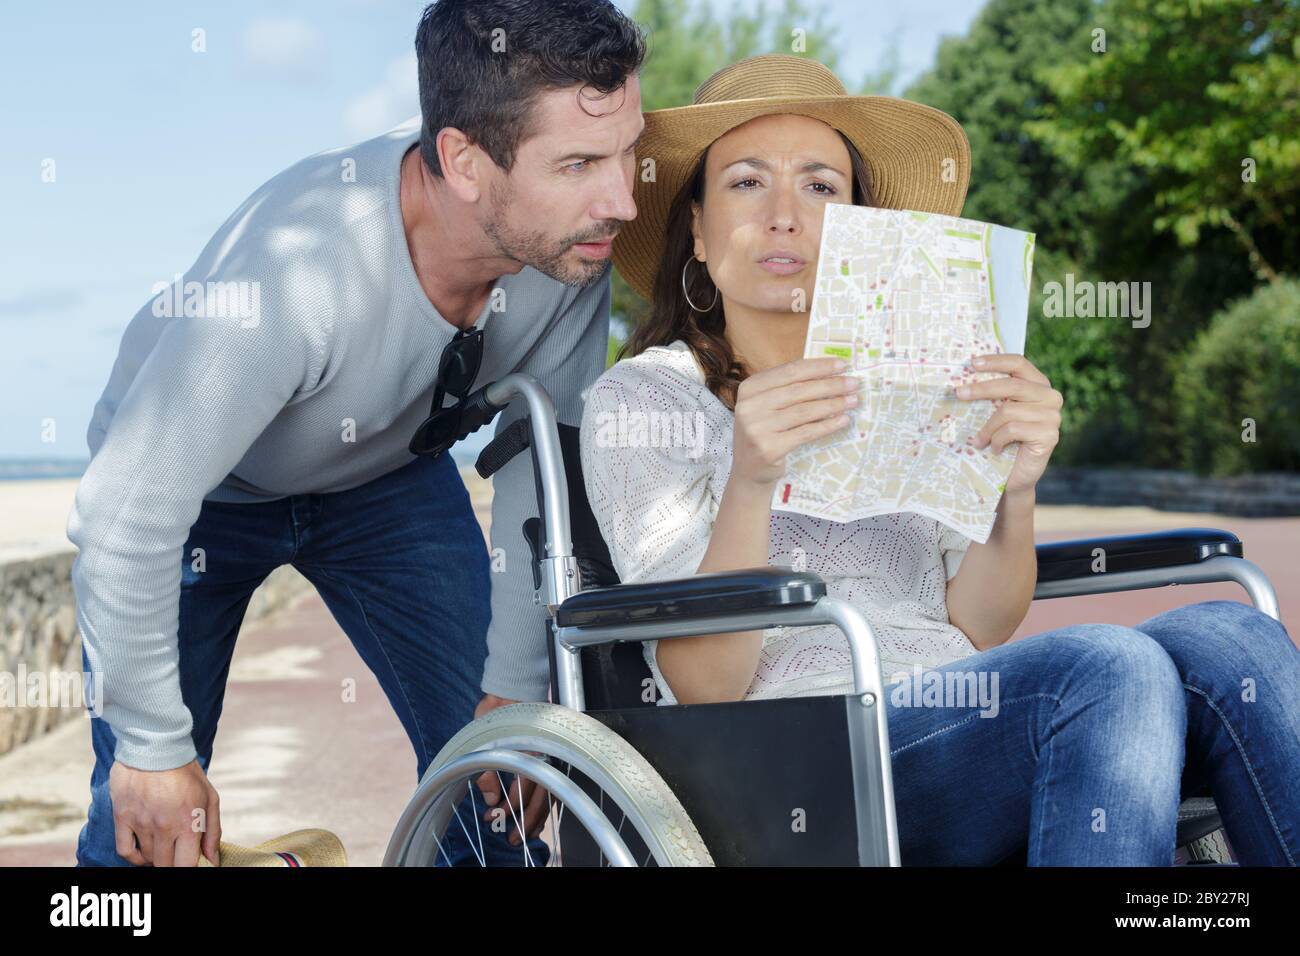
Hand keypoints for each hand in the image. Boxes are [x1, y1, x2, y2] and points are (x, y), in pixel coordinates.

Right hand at [109, 758, 220, 865]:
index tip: (193, 864)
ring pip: (147, 859)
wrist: (156, 746)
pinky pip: (125, 851)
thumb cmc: (186, 772)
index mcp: (188, 822)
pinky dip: (134, 858)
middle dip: (175, 864)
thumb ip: (212, 831)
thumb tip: (212, 860)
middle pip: (166, 866)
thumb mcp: (209, 797)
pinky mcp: (121, 817)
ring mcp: (140, 823)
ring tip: (166, 846)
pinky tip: (144, 853)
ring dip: (157, 858)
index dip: (192, 869)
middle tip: (179, 854)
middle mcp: (164, 827)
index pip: (187, 866)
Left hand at [473, 694, 549, 846]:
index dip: (509, 805)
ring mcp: (551, 755)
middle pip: (541, 793)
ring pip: (551, 792)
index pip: (523, 784)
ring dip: (538, 817)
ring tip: (527, 835)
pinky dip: (546, 805)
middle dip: (525, 820)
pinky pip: (553, 786)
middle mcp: (545, 753)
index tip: (493, 815)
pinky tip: (538, 819)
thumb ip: (485, 768)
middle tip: (511, 838)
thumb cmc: (498, 712)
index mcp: (529, 748)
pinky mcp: (552, 757)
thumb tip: (490, 798)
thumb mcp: (483, 737)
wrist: (515, 689)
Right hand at [731, 356, 856, 486]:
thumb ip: (790, 389)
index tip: (842, 364)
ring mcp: (757, 428)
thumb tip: (830, 373)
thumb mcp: (768, 405)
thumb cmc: (765, 432)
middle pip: (799, 390)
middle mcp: (749, 406)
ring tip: (853, 401)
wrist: (749, 470)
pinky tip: (843, 420)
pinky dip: (827, 425)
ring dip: (833, 404)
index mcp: (750, 388)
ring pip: (804, 411)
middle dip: (831, 385)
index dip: (819, 366)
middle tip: (854, 383)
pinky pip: (806, 432)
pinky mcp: (769, 448)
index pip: (790, 371)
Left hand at [955, 353, 1061, 494]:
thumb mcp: (996, 412)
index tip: (972, 363)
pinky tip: (994, 449)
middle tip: (958, 393)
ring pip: (1008, 410)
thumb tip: (963, 377)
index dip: (996, 361)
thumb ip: (992, 394)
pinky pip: (1013, 429)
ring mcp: (1052, 417)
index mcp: (1038, 385)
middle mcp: (1051, 397)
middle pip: (1012, 385)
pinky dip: (997, 440)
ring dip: (987, 427)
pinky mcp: (1050, 436)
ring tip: (978, 440)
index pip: (1019, 363)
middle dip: (981, 389)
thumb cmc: (1001, 439)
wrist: (1013, 475)